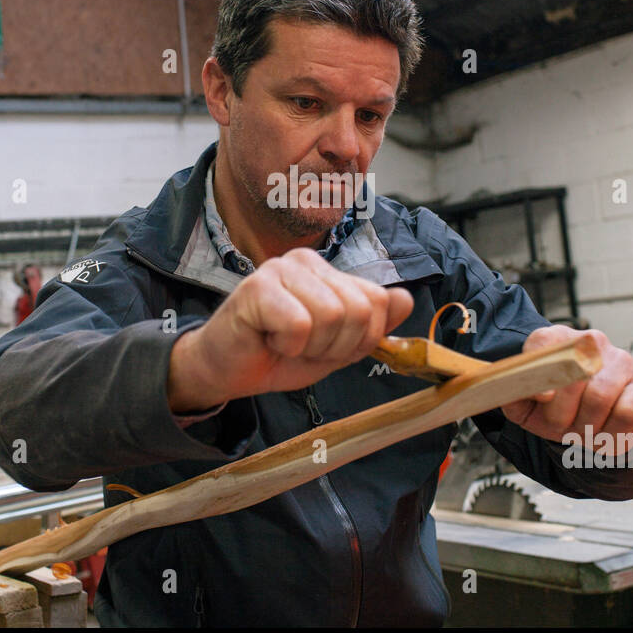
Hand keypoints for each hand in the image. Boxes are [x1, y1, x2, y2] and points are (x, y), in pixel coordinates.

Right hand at [168, 248, 413, 412]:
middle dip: (336, 346)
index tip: (327, 345)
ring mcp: (279, 269)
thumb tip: (405, 299)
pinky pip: (299, 325)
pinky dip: (288, 346)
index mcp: (327, 270)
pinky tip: (269, 340)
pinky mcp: (257, 288)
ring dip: (311, 347)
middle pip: (358, 309)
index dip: (360, 338)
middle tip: (304, 347)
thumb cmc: (278, 354)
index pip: (377, 300)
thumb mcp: (337, 346)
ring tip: (286, 343)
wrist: (228, 371)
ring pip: (332, 316)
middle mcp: (305, 261)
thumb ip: (372, 325)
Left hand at [501, 325, 632, 454]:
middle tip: (562, 430)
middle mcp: (590, 342)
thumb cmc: (556, 407)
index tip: (542, 399)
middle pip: (573, 381)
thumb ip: (515, 397)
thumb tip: (517, 391)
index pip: (544, 344)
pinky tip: (606, 433)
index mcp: (555, 340)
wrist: (594, 416)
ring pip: (601, 398)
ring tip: (584, 433)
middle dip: (563, 417)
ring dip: (588, 428)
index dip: (542, 373)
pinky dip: (614, 433)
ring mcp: (620, 359)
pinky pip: (628, 412)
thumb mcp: (527, 406)